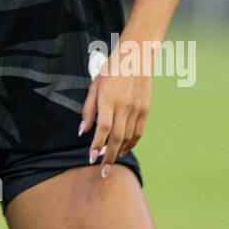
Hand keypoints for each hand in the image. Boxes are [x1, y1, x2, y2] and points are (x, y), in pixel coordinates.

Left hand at [79, 54, 150, 178]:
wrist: (136, 57)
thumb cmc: (111, 70)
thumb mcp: (94, 85)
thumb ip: (88, 109)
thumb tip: (82, 131)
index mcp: (108, 98)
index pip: (104, 128)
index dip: (97, 145)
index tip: (91, 158)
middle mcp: (124, 105)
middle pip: (117, 138)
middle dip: (109, 157)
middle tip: (103, 172)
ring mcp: (137, 108)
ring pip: (129, 137)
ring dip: (120, 152)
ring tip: (111, 162)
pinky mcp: (145, 110)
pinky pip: (139, 132)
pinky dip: (131, 143)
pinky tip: (124, 149)